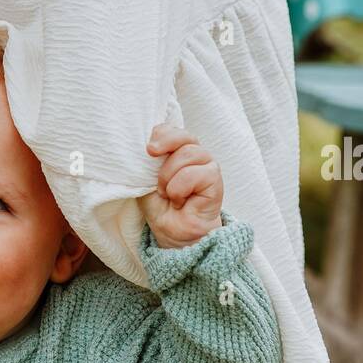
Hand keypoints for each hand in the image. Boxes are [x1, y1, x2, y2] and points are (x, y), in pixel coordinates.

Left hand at [143, 124, 222, 249]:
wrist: (172, 232)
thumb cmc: (161, 207)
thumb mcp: (146, 182)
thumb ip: (148, 163)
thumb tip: (147, 147)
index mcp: (178, 151)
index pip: (173, 129)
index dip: (162, 134)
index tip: (148, 149)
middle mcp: (195, 155)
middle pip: (184, 136)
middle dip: (165, 148)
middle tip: (152, 161)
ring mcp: (208, 166)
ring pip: (189, 154)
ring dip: (169, 177)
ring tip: (168, 195)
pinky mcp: (216, 180)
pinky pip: (195, 173)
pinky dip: (180, 189)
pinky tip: (180, 201)